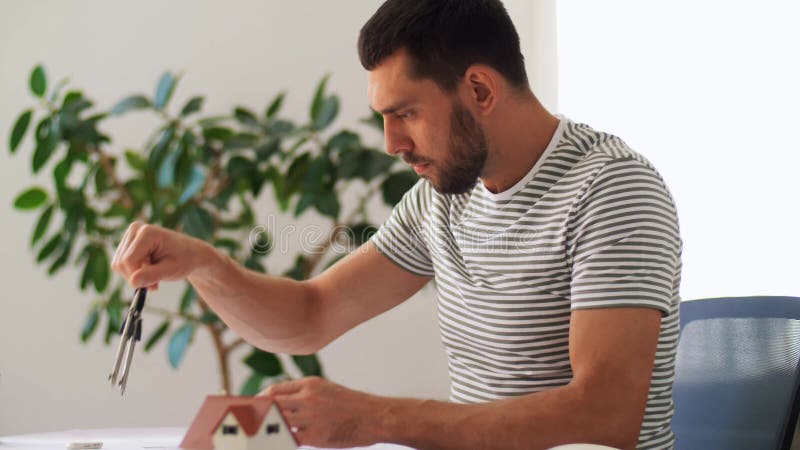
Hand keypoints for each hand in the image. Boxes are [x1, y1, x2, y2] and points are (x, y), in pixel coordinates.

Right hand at [111, 221, 210, 289]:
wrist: (191, 254)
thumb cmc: (184, 260)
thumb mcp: (170, 270)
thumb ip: (152, 275)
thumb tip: (133, 282)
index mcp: (147, 232)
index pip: (128, 261)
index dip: (138, 276)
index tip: (154, 285)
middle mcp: (135, 229)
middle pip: (121, 263)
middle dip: (137, 276)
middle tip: (156, 282)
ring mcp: (130, 235)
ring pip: (118, 265)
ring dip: (136, 275)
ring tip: (155, 274)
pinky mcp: (128, 243)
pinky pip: (120, 264)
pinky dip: (134, 272)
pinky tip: (149, 270)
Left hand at [259, 377, 385, 447]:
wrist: (374, 417)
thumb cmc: (349, 405)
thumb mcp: (325, 389)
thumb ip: (302, 394)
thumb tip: (276, 403)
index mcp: (310, 384)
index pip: (274, 390)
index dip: (259, 400)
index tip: (252, 408)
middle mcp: (308, 398)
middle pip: (271, 404)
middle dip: (257, 413)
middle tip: (246, 423)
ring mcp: (311, 417)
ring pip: (278, 421)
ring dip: (266, 428)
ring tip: (257, 435)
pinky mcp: (316, 436)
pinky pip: (290, 438)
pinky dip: (281, 440)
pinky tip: (277, 443)